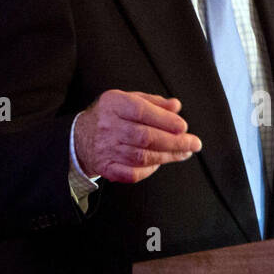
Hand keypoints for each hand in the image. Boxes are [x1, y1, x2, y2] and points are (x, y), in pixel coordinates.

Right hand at [74, 90, 201, 183]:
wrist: (80, 137)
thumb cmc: (112, 116)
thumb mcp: (129, 100)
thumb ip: (154, 102)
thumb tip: (176, 106)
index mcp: (114, 104)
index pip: (141, 111)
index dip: (165, 120)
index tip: (183, 127)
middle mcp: (108, 126)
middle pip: (144, 137)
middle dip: (174, 142)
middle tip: (193, 144)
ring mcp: (106, 149)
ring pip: (141, 156)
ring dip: (167, 156)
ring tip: (184, 153)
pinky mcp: (106, 167)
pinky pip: (131, 174)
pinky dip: (149, 170)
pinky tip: (160, 162)